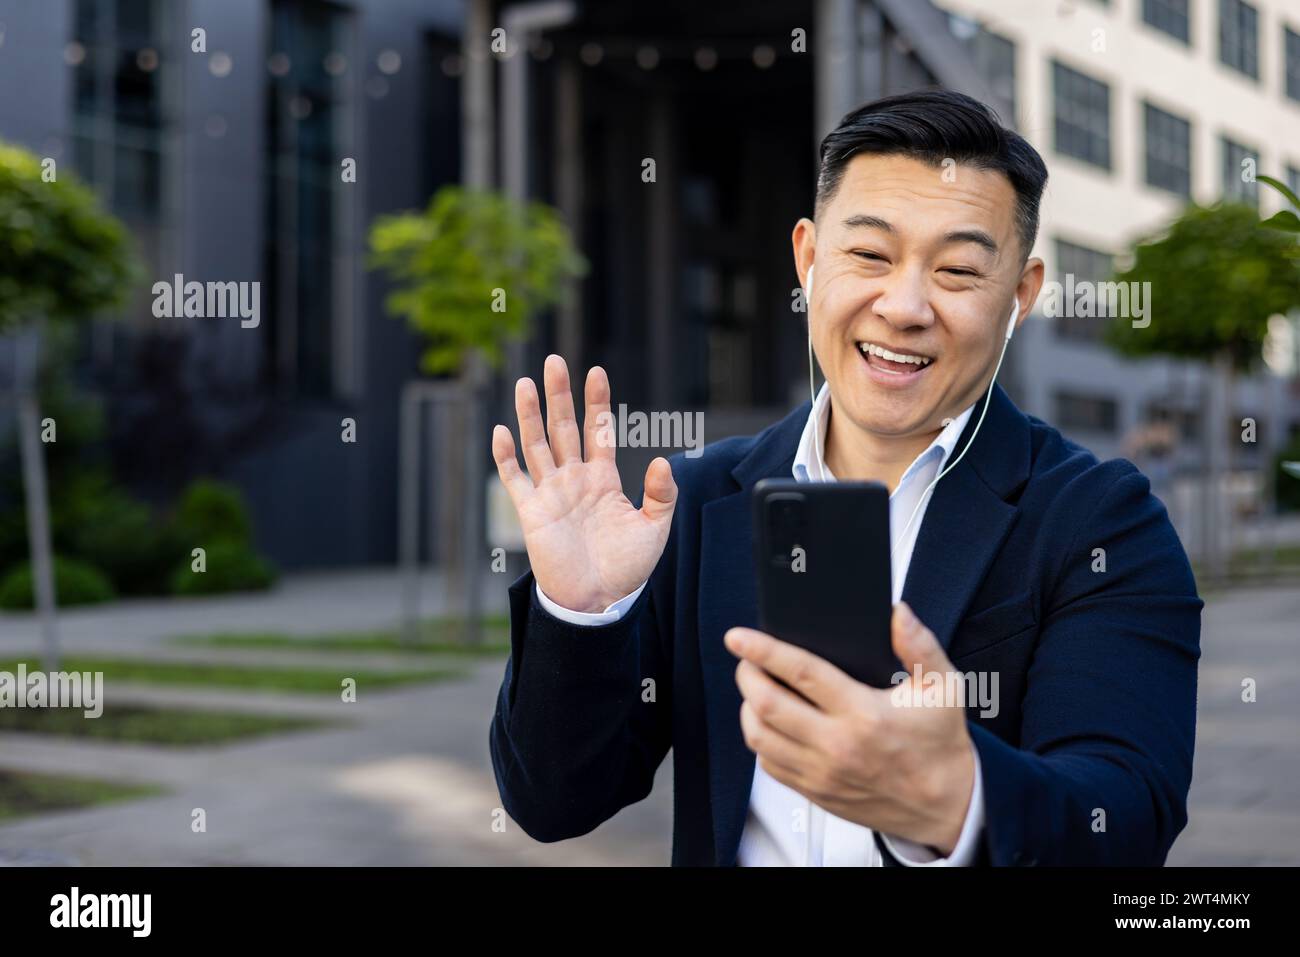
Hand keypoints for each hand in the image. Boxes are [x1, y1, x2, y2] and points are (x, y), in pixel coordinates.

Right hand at [492, 355, 677, 612]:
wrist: (598, 601)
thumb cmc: (627, 568)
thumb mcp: (654, 529)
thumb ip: (661, 495)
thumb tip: (664, 460)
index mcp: (604, 479)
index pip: (598, 431)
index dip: (597, 402)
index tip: (596, 371)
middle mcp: (574, 480)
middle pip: (564, 428)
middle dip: (560, 395)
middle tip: (555, 361)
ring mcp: (551, 493)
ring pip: (537, 445)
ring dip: (530, 415)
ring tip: (526, 382)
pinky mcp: (531, 513)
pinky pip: (515, 479)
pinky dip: (506, 456)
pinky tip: (502, 431)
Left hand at [724, 602, 975, 854]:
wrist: (946, 805)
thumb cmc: (940, 744)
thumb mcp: (944, 688)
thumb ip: (920, 646)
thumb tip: (898, 613)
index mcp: (864, 714)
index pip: (801, 673)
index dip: (764, 650)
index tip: (739, 636)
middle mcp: (837, 745)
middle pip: (767, 704)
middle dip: (747, 674)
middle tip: (747, 658)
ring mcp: (821, 772)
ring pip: (759, 736)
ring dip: (748, 707)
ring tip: (756, 688)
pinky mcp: (815, 792)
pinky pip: (768, 764)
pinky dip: (759, 739)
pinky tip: (770, 722)